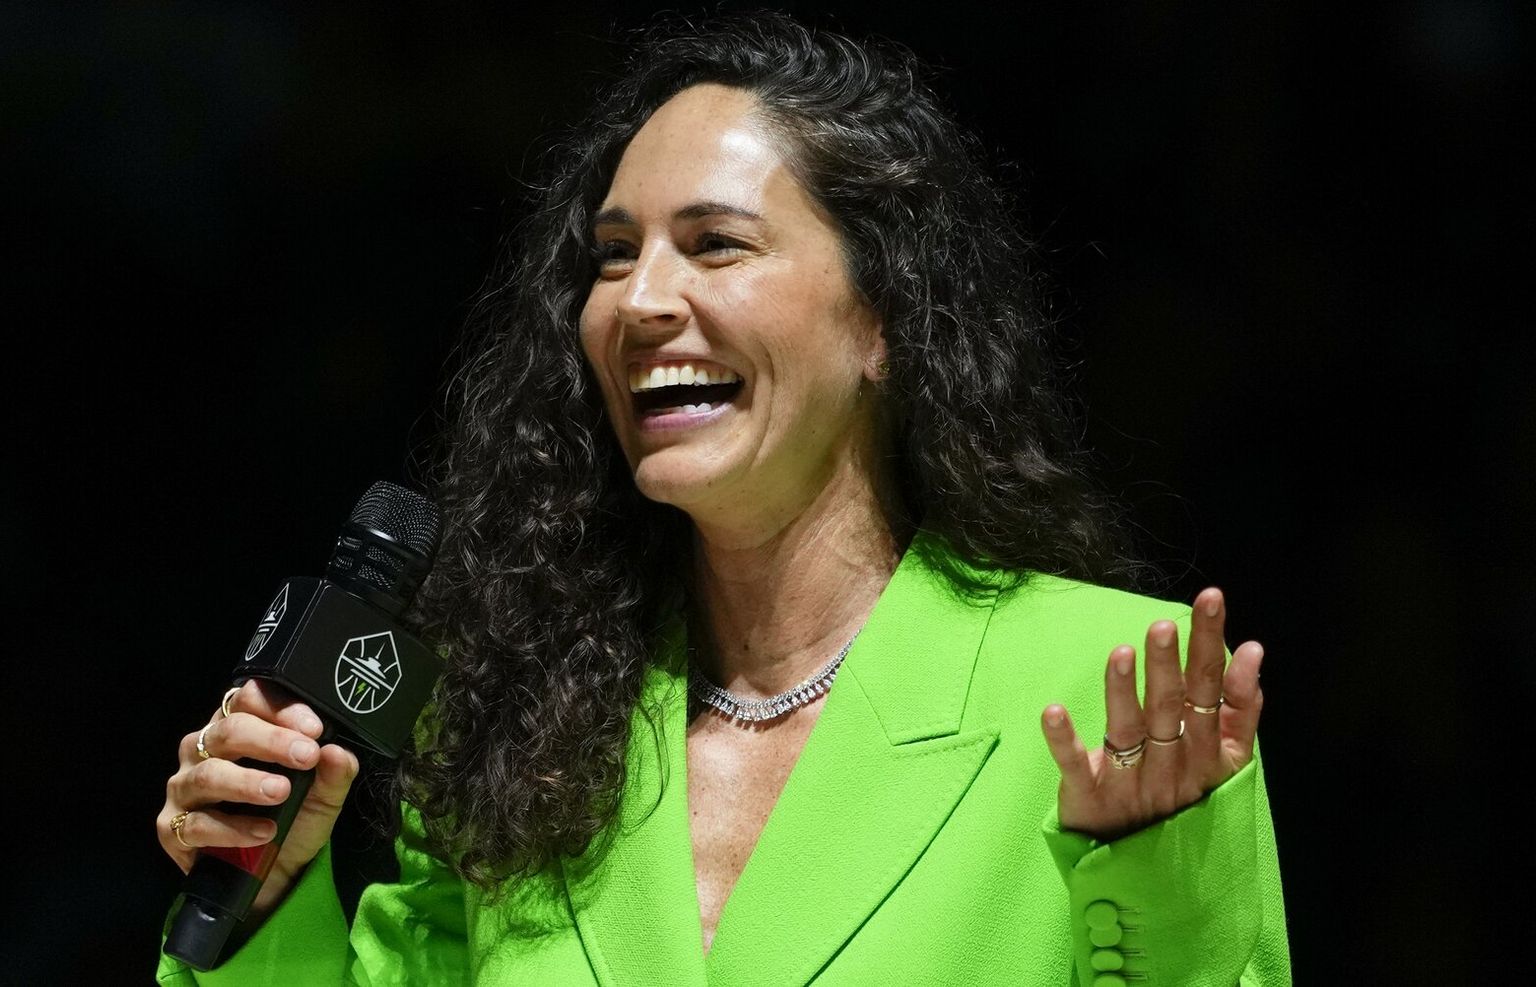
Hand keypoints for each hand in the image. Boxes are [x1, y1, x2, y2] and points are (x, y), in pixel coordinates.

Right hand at [156, 680, 359, 916]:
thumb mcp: (324, 797)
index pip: (250, 700)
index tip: (314, 729)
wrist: (274, 875)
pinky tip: (263, 832)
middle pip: (229, 731)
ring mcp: (184, 788)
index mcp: (237, 729)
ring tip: (280, 792)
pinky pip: (196, 824)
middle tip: (305, 756)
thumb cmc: (294, 820)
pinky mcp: (172, 828)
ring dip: (247, 782)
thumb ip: (334, 773)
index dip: (280, 708)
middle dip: (270, 741)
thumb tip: (338, 752)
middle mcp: (204, 750)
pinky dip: (233, 828)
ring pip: (209, 774)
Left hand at [1039, 587, 1263, 840]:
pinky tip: (1052, 711)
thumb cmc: (1181, 798)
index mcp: (1208, 754)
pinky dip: (1064, 740)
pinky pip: (1076, 766)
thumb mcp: (1221, 760)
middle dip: (1169, 666)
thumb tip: (1253, 650)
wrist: (1142, 869)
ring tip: (1121, 653)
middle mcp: (1173, 767)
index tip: (1210, 603)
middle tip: (1162, 626)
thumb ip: (1240, 710)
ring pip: (1129, 731)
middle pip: (1171, 708)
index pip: (1214, 693)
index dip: (1214, 649)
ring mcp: (1131, 783)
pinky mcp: (1091, 798)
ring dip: (1124, 692)